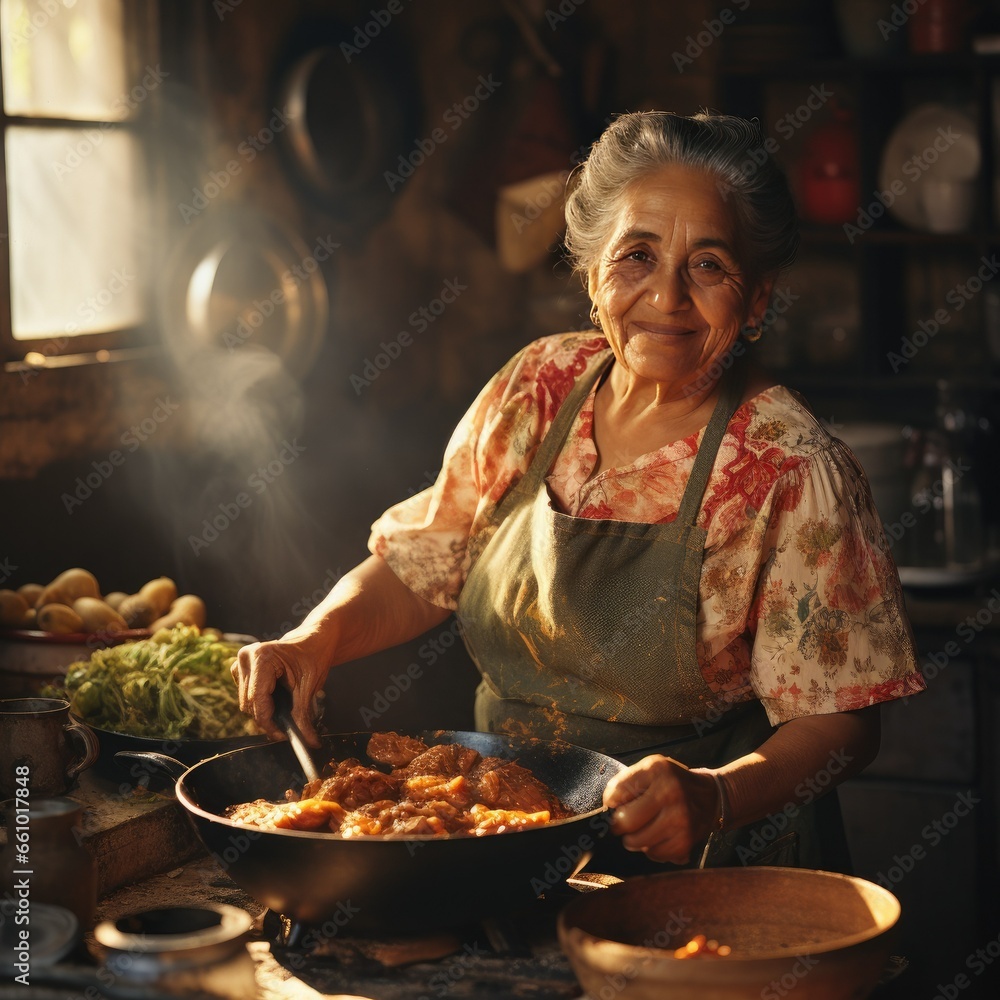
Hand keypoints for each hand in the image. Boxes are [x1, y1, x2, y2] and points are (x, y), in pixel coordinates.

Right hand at [231, 638, 326, 745]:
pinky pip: (246, 696)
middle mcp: (246, 657)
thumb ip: (304, 715)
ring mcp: (240, 662)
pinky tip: (276, 698)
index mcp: (262, 656)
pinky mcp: (240, 669)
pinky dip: (260, 703)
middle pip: (249, 703)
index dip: (269, 722)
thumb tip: (309, 742)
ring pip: (246, 702)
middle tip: (289, 729)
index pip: (257, 700)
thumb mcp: (310, 685)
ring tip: (286, 710)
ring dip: (264, 711)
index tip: (283, 735)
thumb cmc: (313, 656)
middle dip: (268, 719)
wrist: (314, 640)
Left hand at [602, 756, 719, 863]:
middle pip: (625, 822)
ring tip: (645, 827)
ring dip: (635, 839)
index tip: (615, 805)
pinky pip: (653, 854)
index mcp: (657, 771)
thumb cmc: (673, 783)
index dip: (610, 803)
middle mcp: (670, 793)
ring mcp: (680, 819)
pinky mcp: (685, 842)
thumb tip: (607, 806)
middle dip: (619, 826)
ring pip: (636, 842)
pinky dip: (652, 849)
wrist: (710, 797)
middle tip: (625, 823)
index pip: (617, 792)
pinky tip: (660, 835)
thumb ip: (626, 783)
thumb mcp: (650, 770)